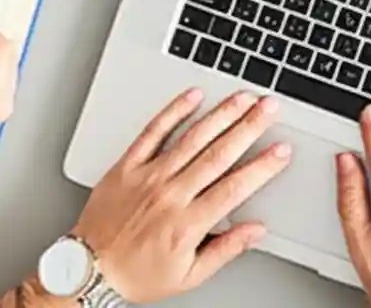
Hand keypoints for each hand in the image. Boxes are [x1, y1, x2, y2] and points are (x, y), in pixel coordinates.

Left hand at [71, 89, 292, 303]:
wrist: (88, 271)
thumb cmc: (137, 275)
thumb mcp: (189, 275)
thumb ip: (226, 250)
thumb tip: (256, 231)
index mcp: (188, 223)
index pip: (235, 187)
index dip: (262, 166)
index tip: (281, 151)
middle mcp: (170, 195)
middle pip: (219, 154)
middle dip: (250, 127)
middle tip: (270, 108)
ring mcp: (148, 176)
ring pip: (192, 138)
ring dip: (221, 114)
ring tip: (243, 98)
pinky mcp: (127, 166)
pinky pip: (152, 133)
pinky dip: (173, 112)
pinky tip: (192, 96)